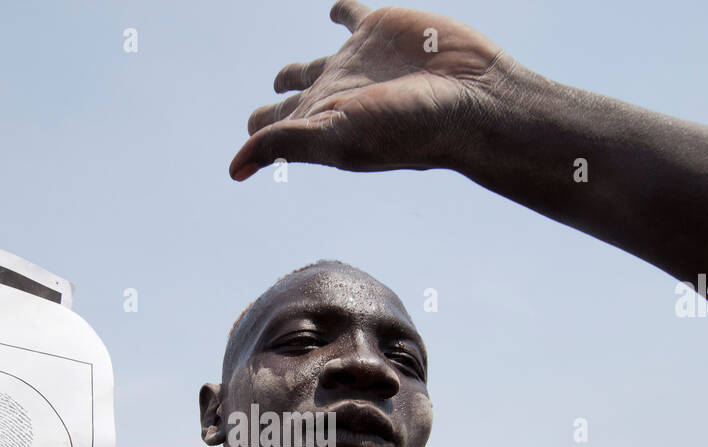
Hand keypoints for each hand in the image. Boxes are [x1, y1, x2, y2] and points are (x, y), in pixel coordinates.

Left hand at [230, 1, 512, 180]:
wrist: (473, 98)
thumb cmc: (407, 127)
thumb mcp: (338, 136)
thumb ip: (284, 143)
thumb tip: (233, 169)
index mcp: (320, 121)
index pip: (274, 129)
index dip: (256, 132)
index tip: (249, 134)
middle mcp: (336, 93)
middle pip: (291, 97)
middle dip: (274, 104)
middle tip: (260, 116)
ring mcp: (358, 62)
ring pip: (317, 61)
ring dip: (300, 66)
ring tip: (286, 74)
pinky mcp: (381, 29)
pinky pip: (352, 14)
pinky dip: (340, 11)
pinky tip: (334, 10)